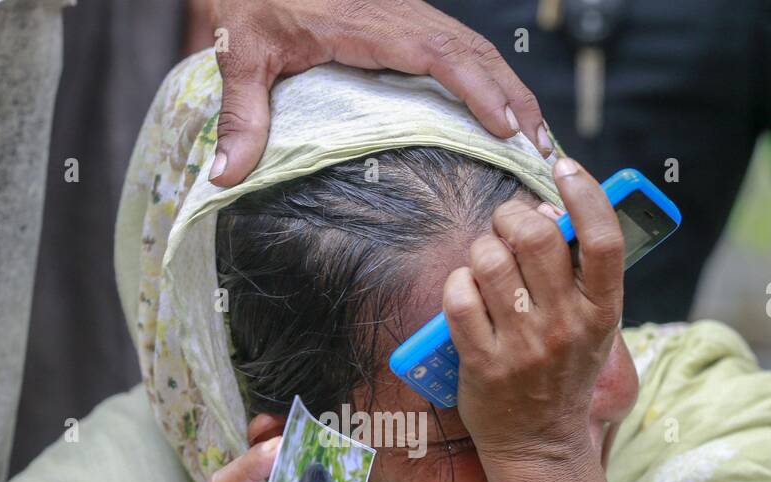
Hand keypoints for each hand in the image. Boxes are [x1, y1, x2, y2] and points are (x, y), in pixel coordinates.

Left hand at [197, 0, 550, 185]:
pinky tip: (505, 112)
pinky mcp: (406, 22)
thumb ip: (240, 115)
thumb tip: (226, 177)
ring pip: (476, 49)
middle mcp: (399, 15)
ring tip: (539, 140)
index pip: (439, 54)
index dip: (478, 89)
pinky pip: (461, 50)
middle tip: (543, 151)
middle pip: (475, 53)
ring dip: (511, 91)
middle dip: (515, 100)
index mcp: (368, 23)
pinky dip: (490, 81)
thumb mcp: (239, 51)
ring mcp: (407, 16)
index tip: (506, 126)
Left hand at [442, 158, 623, 469]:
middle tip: (507, 225)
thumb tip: (548, 212)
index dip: (585, 192)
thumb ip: (577, 273)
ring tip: (485, 266)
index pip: (603, 238)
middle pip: (537, 237)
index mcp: (603, 311)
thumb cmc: (562, 373)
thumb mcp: (590, 326)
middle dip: (512, 216)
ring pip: (489, 261)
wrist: (540, 446)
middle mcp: (566, 325)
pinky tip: (466, 293)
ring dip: (480, 250)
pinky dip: (457, 285)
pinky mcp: (484, 363)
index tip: (563, 168)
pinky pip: (458, 298)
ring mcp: (523, 346)